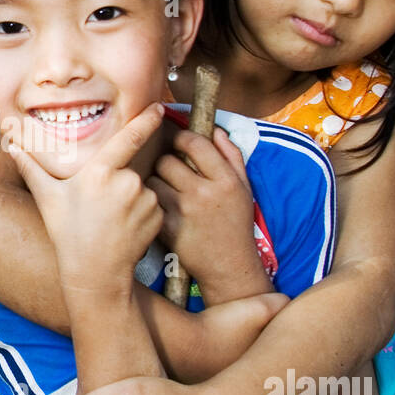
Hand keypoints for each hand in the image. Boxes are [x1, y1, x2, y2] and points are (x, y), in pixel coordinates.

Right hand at [6, 103, 164, 291]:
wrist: (94, 274)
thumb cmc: (67, 235)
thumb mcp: (47, 198)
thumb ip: (31, 167)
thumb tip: (11, 144)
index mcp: (99, 171)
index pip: (129, 138)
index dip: (146, 120)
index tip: (159, 107)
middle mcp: (126, 182)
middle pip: (128, 171)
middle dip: (118, 185)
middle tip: (99, 211)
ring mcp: (144, 200)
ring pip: (141, 190)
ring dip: (130, 201)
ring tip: (110, 223)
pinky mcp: (156, 217)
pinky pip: (152, 207)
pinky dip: (142, 216)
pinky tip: (125, 231)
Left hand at [148, 125, 265, 300]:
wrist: (229, 265)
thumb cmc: (236, 224)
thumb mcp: (244, 187)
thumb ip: (232, 155)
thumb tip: (215, 129)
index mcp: (225, 180)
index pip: (194, 142)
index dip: (180, 138)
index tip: (177, 142)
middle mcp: (205, 193)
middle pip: (167, 161)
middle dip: (165, 162)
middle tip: (170, 171)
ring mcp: (184, 212)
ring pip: (153, 180)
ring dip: (155, 182)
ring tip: (165, 190)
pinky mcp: (169, 228)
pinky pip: (150, 203)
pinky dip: (152, 202)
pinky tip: (160, 207)